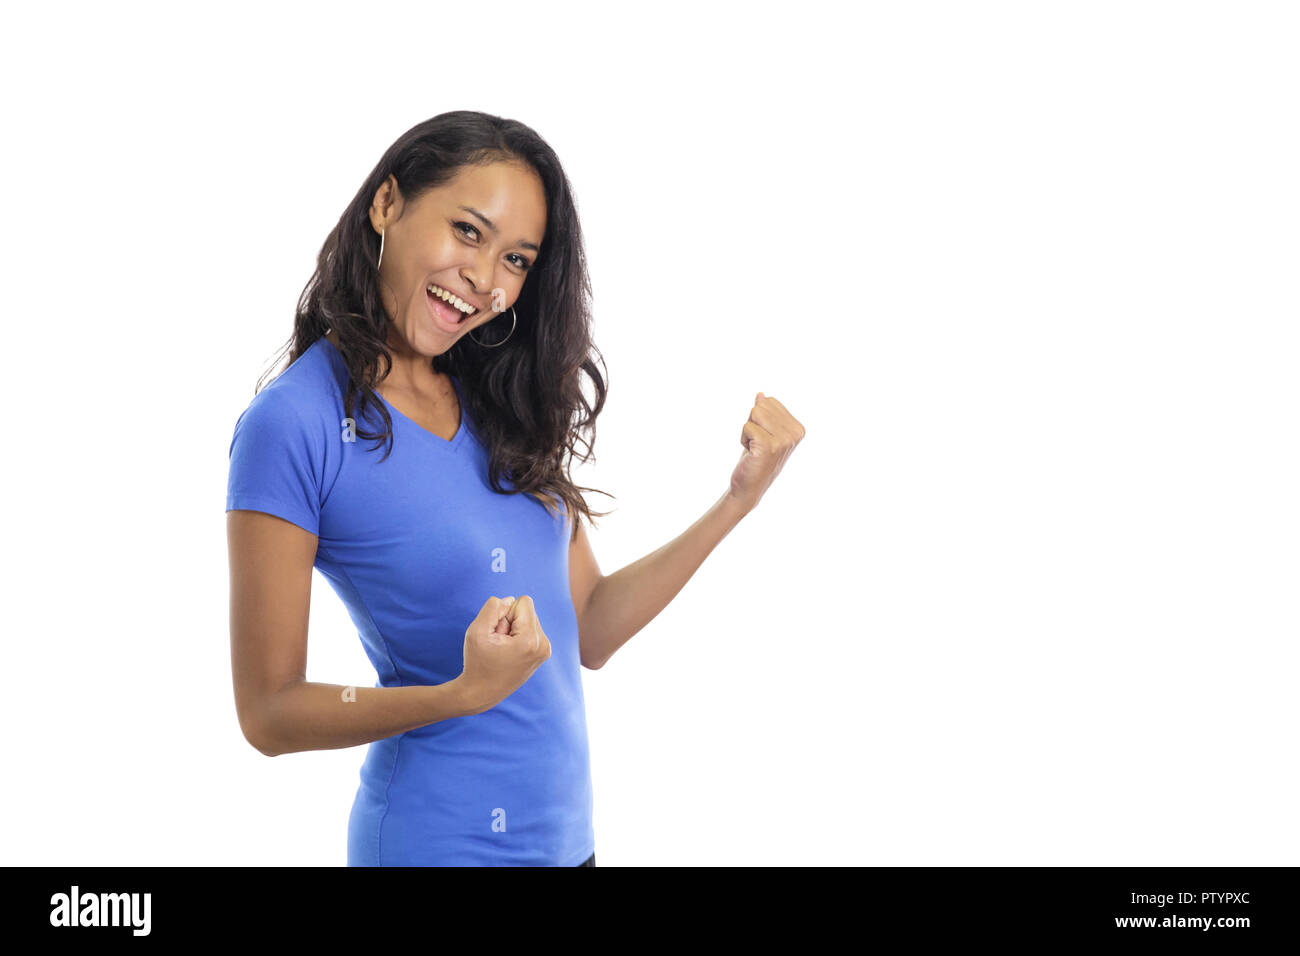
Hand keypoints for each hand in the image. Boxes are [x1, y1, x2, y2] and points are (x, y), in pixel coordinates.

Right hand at [457, 595, 551, 714]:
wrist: (481, 693)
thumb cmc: (477, 662)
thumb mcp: (477, 630)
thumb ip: (493, 607)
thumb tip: (511, 600)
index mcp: (531, 640)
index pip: (524, 602)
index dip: (505, 612)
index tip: (498, 633)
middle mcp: (543, 645)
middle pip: (527, 611)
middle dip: (510, 621)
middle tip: (499, 644)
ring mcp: (545, 651)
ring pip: (528, 619)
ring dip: (513, 630)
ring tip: (502, 650)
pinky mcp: (542, 654)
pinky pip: (530, 630)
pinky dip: (517, 637)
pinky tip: (508, 653)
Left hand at [727, 391, 805, 513]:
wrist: (749, 487)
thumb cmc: (756, 459)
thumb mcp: (763, 431)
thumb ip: (766, 413)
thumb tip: (761, 395)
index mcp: (798, 428)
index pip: (770, 402)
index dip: (759, 418)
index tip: (763, 437)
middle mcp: (794, 434)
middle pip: (762, 406)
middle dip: (752, 423)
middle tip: (757, 443)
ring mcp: (783, 440)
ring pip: (755, 413)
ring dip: (748, 430)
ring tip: (754, 447)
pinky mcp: (769, 446)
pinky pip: (747, 426)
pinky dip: (743, 439)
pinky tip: (751, 453)